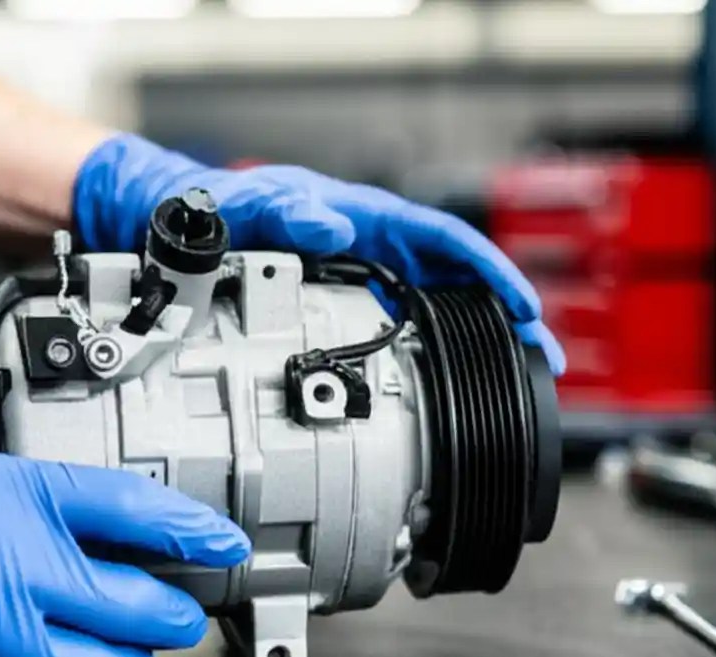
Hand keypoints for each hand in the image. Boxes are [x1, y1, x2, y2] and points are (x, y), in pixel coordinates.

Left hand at [74, 134, 564, 374]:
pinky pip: (398, 333)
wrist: (174, 232)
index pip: (444, 241)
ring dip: (477, 348)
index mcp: (362, 221)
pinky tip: (444, 396)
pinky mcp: (342, 309)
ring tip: (513, 391)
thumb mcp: (243, 202)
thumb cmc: (213, 208)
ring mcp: (360, 282)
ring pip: (436, 314)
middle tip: (541, 362)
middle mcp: (370, 252)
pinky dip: (429, 361)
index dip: (489, 271)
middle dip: (505, 320)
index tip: (522, 305)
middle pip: (457, 284)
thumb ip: (284, 209)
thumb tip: (334, 225)